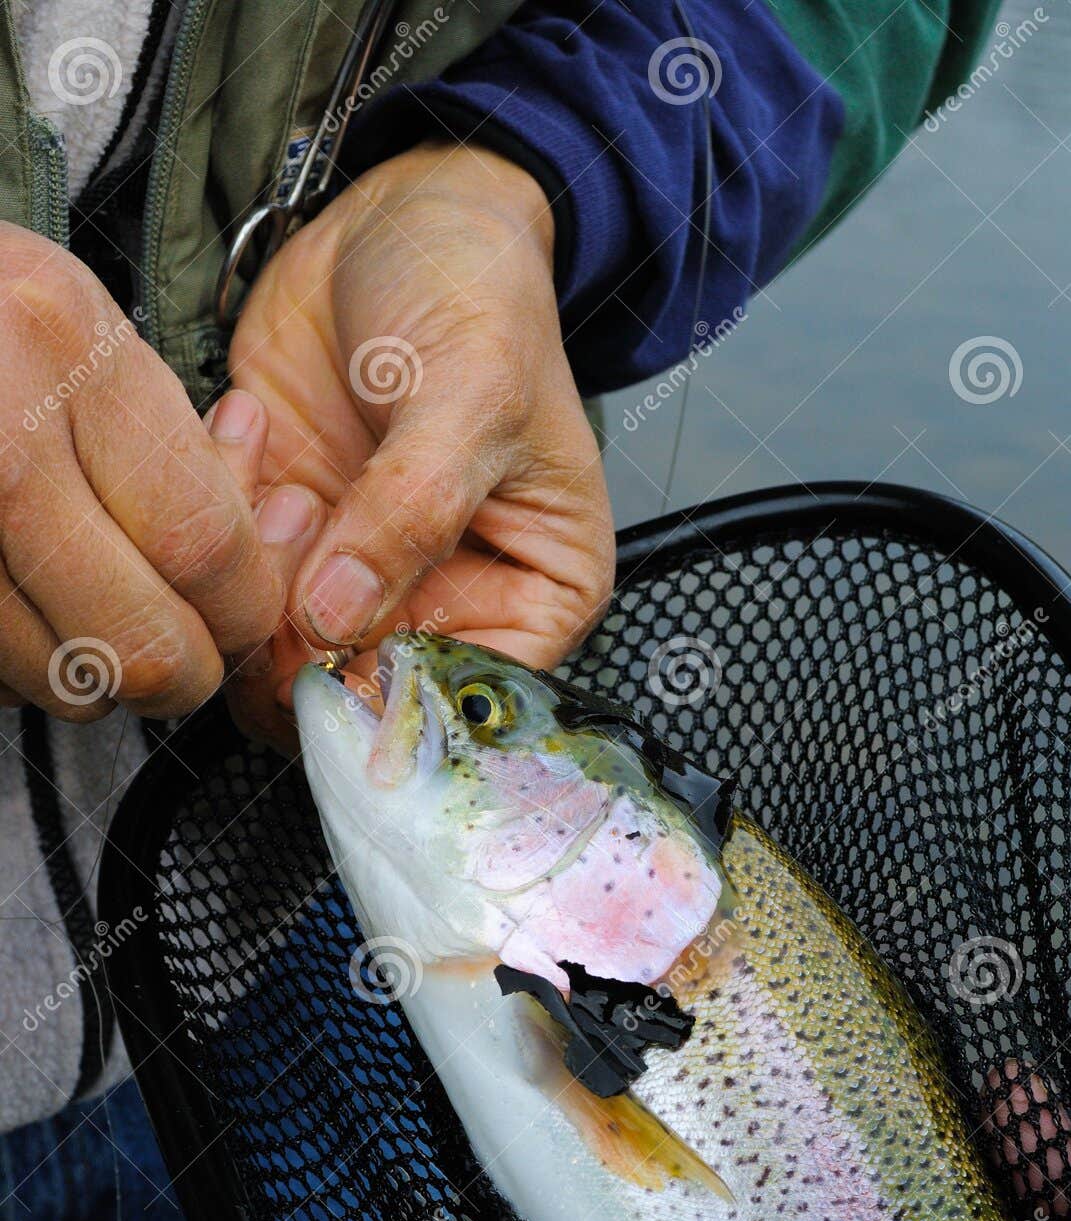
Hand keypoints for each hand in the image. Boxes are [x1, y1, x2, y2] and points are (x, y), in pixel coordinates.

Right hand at [0, 223, 280, 718]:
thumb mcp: (84, 328)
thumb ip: (186, 447)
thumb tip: (279, 548)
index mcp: (63, 349)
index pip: (204, 546)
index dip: (244, 611)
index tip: (243, 614)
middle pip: (137, 645)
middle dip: (180, 675)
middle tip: (183, 650)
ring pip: (59, 682)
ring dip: (94, 680)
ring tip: (86, 613)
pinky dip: (19, 672)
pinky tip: (19, 607)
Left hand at [226, 140, 614, 745]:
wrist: (402, 214)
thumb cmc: (478, 295)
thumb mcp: (472, 395)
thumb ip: (414, 512)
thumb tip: (339, 615)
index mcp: (529, 599)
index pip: (453, 704)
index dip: (384, 693)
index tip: (331, 636)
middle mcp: (442, 605)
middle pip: (351, 696)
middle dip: (299, 633)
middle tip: (294, 533)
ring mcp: (354, 576)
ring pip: (272, 652)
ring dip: (250, 570)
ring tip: (280, 476)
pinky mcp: (284, 534)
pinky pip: (220, 576)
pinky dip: (213, 509)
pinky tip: (252, 427)